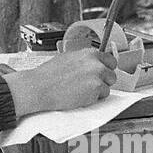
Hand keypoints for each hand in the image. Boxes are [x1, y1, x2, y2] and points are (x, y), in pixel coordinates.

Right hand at [3, 49, 117, 116]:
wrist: (40, 86)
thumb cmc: (48, 75)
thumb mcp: (68, 59)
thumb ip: (83, 61)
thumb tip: (90, 65)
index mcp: (89, 53)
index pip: (109, 60)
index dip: (105, 69)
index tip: (101, 74)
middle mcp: (95, 62)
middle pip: (112, 74)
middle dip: (103, 81)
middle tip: (90, 85)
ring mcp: (97, 75)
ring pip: (108, 86)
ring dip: (99, 91)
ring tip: (82, 91)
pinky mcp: (97, 88)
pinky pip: (102, 96)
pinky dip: (93, 99)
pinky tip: (80, 96)